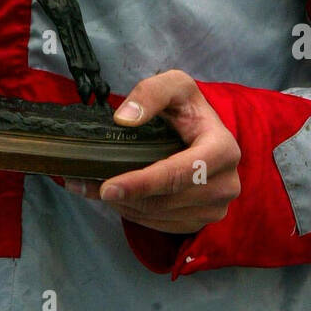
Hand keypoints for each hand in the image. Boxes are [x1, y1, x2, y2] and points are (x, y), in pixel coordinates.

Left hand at [64, 70, 240, 233]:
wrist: (203, 131)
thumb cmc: (187, 107)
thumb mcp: (174, 85)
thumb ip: (151, 93)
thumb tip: (124, 118)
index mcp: (222, 150)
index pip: (179, 174)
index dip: (142, 183)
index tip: (108, 187)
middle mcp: (225, 184)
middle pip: (166, 200)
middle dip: (124, 196)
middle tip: (84, 184)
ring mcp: (215, 208)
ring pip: (160, 215)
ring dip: (123, 206)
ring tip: (93, 188)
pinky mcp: (201, 220)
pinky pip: (162, 225)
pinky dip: (134, 213)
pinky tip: (116, 197)